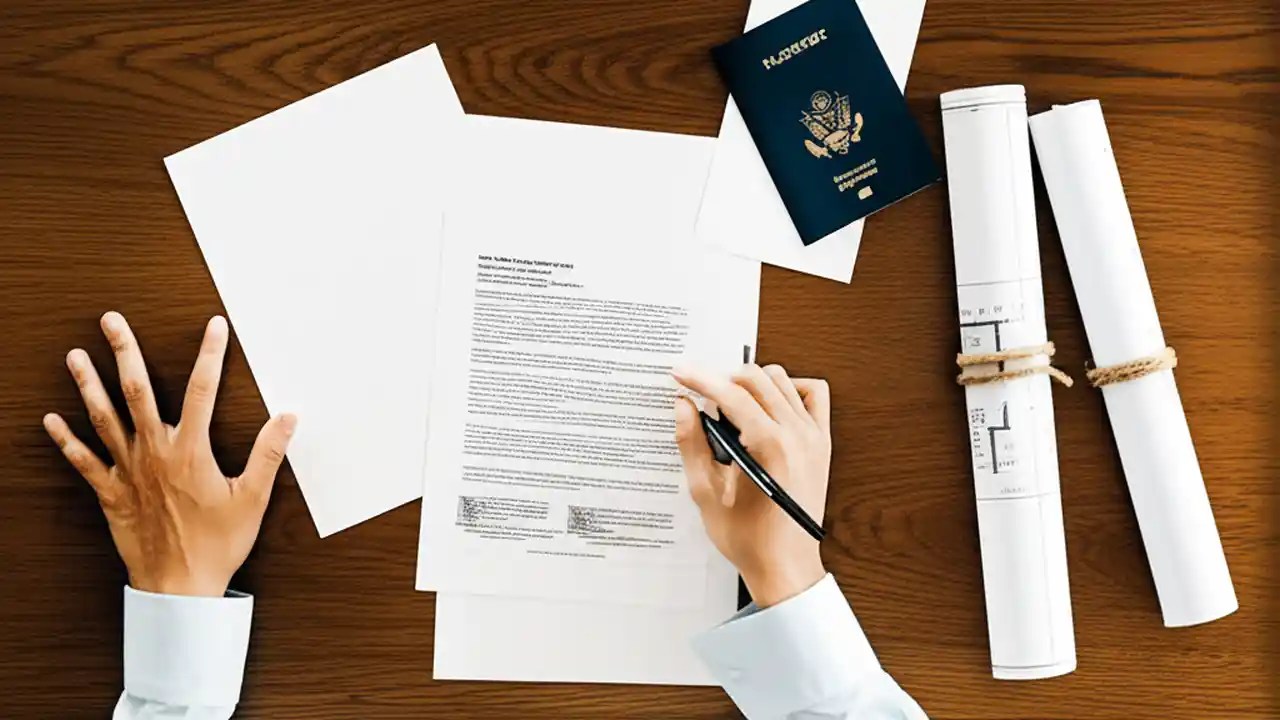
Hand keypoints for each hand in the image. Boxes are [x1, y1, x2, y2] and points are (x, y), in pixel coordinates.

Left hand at [42, 311, 295, 597]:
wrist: (179, 586)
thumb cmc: (218, 544)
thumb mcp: (253, 499)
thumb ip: (269, 454)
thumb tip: (288, 417)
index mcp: (190, 451)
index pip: (202, 390)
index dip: (210, 355)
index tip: (214, 327)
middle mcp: (154, 453)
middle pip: (136, 391)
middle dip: (123, 352)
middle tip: (112, 321)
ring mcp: (127, 472)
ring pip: (103, 418)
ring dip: (87, 384)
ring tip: (76, 355)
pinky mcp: (110, 493)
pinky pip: (82, 462)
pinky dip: (65, 440)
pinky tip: (51, 420)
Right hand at [672, 364, 830, 607]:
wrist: (785, 565)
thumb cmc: (748, 538)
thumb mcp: (706, 491)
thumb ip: (691, 443)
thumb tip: (683, 405)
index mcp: (769, 445)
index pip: (731, 393)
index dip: (701, 379)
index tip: (681, 373)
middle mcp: (797, 435)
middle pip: (757, 378)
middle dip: (723, 379)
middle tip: (701, 395)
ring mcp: (814, 437)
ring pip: (783, 380)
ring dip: (753, 383)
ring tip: (731, 403)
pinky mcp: (822, 443)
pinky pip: (813, 395)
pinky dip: (791, 389)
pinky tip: (769, 406)